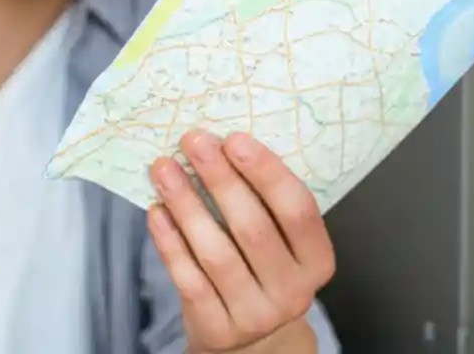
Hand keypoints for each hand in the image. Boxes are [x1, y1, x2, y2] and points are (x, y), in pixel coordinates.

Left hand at [147, 130, 335, 353]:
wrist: (250, 335)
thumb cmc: (260, 266)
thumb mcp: (279, 239)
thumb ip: (262, 201)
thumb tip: (220, 142)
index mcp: (317, 259)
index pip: (298, 211)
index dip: (267, 173)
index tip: (234, 139)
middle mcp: (293, 291)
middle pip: (253, 229)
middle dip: (220, 180)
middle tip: (193, 141)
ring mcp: (255, 315)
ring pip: (216, 253)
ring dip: (187, 205)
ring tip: (163, 168)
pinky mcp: (218, 328)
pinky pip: (188, 278)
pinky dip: (170, 241)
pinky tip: (156, 211)